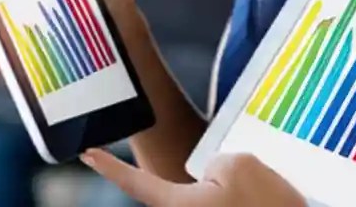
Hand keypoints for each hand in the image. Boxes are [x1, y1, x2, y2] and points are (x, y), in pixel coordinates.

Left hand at [81, 149, 305, 206]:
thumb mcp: (239, 165)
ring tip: (263, 198)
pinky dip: (250, 199)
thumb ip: (217, 162)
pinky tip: (267, 203)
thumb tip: (217, 177)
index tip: (87, 153)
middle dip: (214, 177)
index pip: (136, 182)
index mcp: (180, 206)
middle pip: (186, 188)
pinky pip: (233, 204)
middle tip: (245, 187)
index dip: (110, 166)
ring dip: (239, 189)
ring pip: (216, 195)